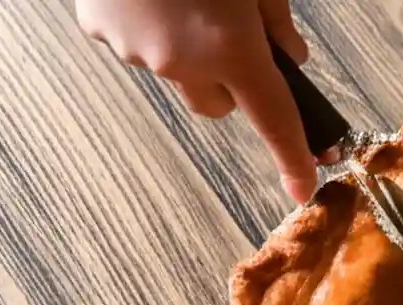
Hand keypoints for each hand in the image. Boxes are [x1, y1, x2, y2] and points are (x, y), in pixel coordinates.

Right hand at [75, 0, 322, 202]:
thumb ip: (276, 18)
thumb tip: (290, 56)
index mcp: (231, 48)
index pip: (274, 119)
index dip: (293, 157)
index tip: (304, 188)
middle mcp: (182, 63)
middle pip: (219, 104)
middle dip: (233, 84)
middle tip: (233, 33)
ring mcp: (135, 51)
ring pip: (176, 72)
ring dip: (187, 49)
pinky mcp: (98, 31)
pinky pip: (137, 43)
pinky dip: (147, 26)